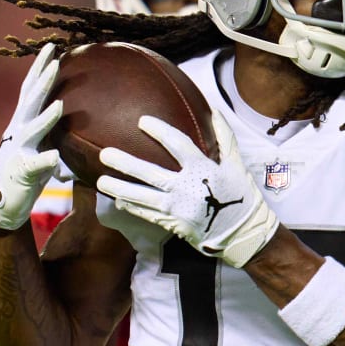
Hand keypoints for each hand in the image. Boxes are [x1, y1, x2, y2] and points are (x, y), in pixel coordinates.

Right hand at [0, 43, 62, 229]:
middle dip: (42, 79)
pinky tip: (54, 157)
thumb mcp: (42, 144)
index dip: (40, 68)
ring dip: (45, 118)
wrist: (3, 202)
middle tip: (54, 58)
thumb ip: (53, 128)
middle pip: (31, 100)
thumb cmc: (27, 172)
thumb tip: (76, 111)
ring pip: (33, 131)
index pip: (33, 90)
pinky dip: (45, 160)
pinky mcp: (23, 172)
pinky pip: (35, 166)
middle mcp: (19, 131)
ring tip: (60, 105)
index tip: (52, 48)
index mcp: (25, 122)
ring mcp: (19, 150)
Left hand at [96, 114, 278, 266]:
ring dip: (120, 189)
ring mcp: (178, 208)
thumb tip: (214, 110)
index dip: (160, 131)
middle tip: (106, 154)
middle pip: (150, 173)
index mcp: (204, 170)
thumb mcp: (237, 165)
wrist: (243, 234)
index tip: (143, 122)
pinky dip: (132, 207)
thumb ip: (225, 138)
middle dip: (126, 163)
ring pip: (143, 197)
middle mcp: (188, 188)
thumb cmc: (242, 196)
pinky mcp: (174, 224)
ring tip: (101, 181)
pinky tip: (117, 201)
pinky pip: (148, 214)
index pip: (178, 145)